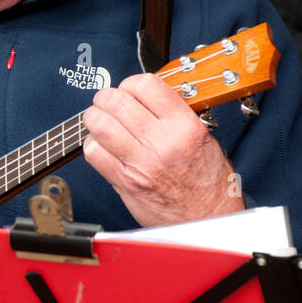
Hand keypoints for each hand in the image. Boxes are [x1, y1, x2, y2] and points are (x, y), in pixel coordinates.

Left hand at [81, 74, 243, 226]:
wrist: (206, 219)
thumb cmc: (208, 183)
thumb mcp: (203, 137)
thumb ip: (173, 115)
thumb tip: (145, 97)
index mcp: (184, 126)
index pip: (145, 85)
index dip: (131, 83)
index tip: (130, 90)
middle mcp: (161, 142)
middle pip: (116, 101)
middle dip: (107, 98)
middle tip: (109, 103)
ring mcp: (140, 163)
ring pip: (99, 124)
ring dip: (95, 118)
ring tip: (101, 121)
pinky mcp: (124, 182)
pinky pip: (94, 153)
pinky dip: (93, 145)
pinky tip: (103, 147)